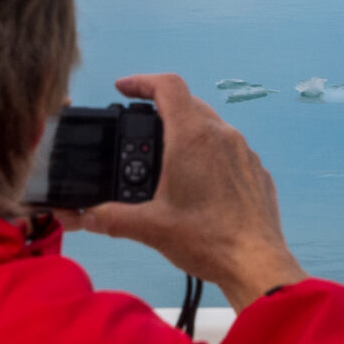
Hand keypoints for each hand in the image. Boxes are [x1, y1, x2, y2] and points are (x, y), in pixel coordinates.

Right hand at [61, 74, 305, 311]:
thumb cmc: (209, 240)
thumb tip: (87, 216)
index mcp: (192, 138)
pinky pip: (229, 148)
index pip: (167, 86)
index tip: (124, 88)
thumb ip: (111, 218)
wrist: (256, 262)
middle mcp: (221, 136)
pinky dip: (208, 153)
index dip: (141, 81)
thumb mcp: (151, 227)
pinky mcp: (255, 170)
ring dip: (186, 130)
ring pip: (210, 124)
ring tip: (166, 156)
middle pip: (188, 102)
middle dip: (160, 108)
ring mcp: (243, 151)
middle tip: (138, 125)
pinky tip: (197, 181)